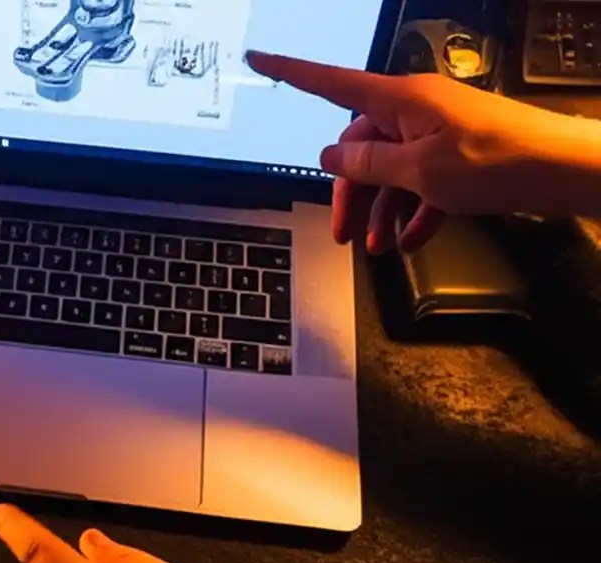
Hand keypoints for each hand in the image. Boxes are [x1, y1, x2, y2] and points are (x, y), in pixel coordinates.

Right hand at [246, 51, 600, 252]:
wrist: (561, 170)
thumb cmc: (498, 160)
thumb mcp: (418, 171)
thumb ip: (368, 165)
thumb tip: (331, 156)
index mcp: (400, 100)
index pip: (330, 83)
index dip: (290, 72)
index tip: (259, 58)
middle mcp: (415, 111)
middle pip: (361, 147)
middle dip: (349, 192)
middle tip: (341, 231)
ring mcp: (438, 132)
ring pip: (391, 170)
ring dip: (380, 210)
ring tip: (377, 245)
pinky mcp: (459, 155)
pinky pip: (421, 183)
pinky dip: (413, 212)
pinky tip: (410, 239)